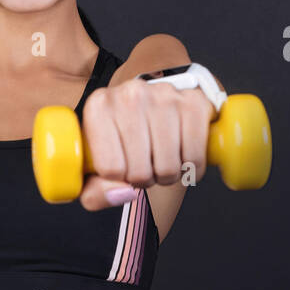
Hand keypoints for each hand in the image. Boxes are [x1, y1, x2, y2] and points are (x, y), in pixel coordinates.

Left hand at [77, 79, 215, 210]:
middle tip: (144, 165)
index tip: (121, 168)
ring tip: (160, 160)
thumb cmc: (122, 137)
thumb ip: (96, 192)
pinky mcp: (194, 103)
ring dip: (167, 175)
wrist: (153, 108)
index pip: (110, 169)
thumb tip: (123, 193)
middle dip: (144, 179)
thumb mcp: (95, 167)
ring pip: (168, 167)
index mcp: (98, 107)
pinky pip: (194, 157)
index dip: (118, 179)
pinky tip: (182, 158)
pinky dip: (191, 169)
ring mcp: (164, 96)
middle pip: (140, 171)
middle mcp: (130, 95)